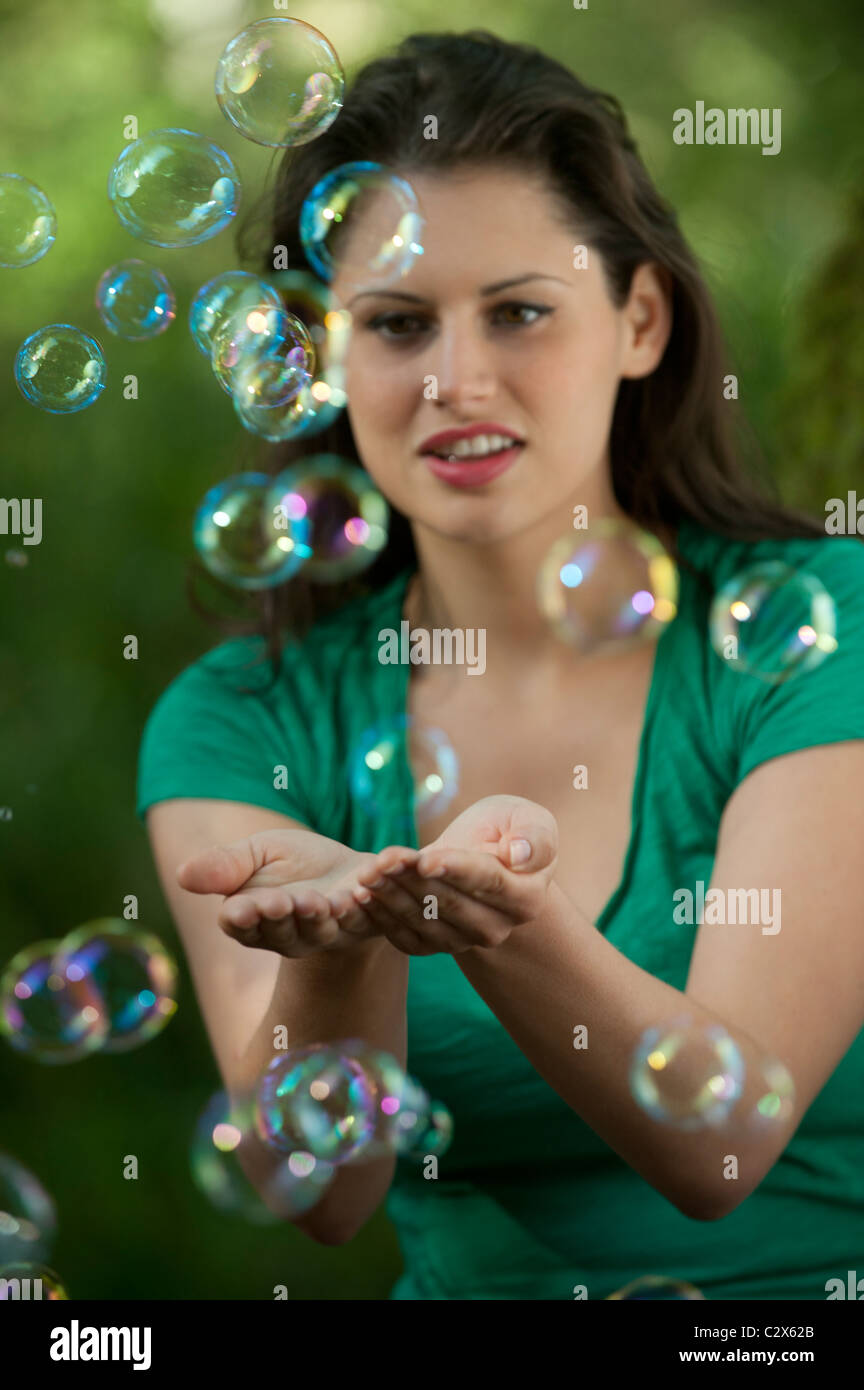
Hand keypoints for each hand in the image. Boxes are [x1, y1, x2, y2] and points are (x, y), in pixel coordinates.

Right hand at [177, 827, 383, 957]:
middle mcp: (286, 936)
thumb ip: (227, 865)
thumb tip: (182, 874)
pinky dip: (354, 911)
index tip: (241, 908)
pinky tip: (352, 897)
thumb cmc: (297, 862)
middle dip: (277, 917)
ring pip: (316, 933)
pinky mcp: (358, 929)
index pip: (240, 924)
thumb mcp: (258, 852)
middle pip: (277, 933)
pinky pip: (356, 924)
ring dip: (313, 918)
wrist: (350, 870)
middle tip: (278, 901)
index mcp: (253, 918)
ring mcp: (323, 936)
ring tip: (312, 900)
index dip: (241, 918)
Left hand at [327, 795, 558, 956]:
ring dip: (391, 897)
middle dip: (412, 881)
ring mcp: (465, 942)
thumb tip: (521, 854)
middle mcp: (498, 928)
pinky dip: (382, 916)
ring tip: (367, 873)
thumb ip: (536, 836)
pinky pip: (405, 937)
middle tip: (381, 860)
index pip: (487, 882)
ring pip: (423, 921)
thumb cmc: (506, 828)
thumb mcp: (528, 818)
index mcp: (527, 898)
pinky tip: (361, 894)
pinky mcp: (434, 945)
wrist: (480, 852)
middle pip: (450, 904)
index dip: (455, 870)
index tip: (426, 859)